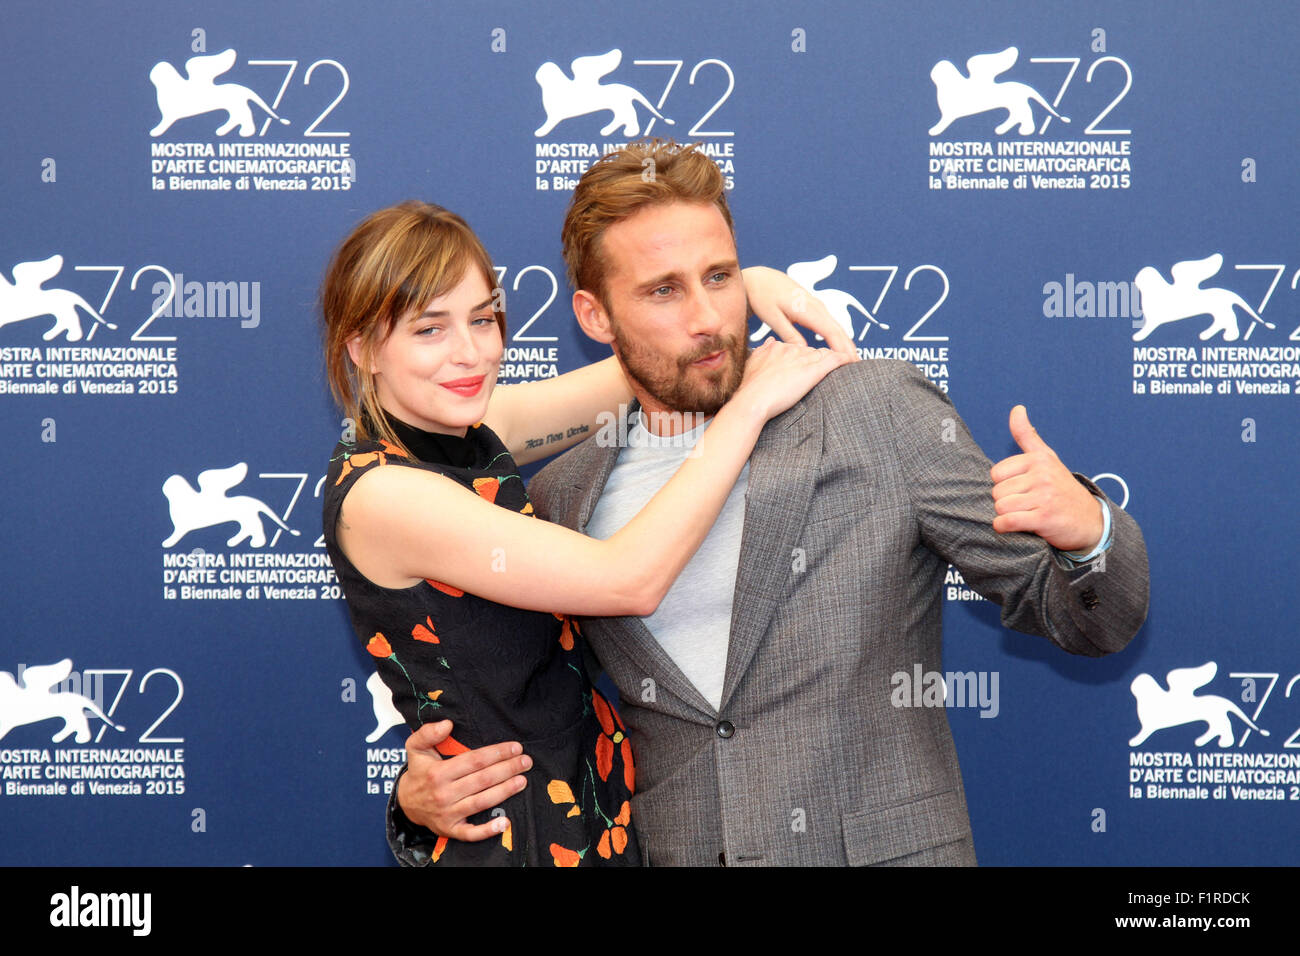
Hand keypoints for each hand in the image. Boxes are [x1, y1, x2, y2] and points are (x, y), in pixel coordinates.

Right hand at [396, 720, 530, 840]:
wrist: (405, 802)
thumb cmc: (418, 771)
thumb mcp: (415, 747)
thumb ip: (428, 732)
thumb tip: (448, 724)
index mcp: (438, 773)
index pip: (474, 761)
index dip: (496, 753)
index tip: (515, 747)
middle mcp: (443, 794)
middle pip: (482, 780)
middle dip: (507, 769)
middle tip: (526, 762)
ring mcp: (447, 814)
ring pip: (481, 802)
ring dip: (505, 792)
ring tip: (523, 781)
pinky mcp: (450, 830)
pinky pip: (471, 833)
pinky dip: (488, 830)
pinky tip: (505, 823)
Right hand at [730, 338, 853, 422]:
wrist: (751, 400)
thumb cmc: (749, 388)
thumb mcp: (753, 362)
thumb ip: (763, 350)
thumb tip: (770, 341)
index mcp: (778, 347)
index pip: (798, 348)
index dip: (805, 358)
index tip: (808, 366)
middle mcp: (791, 349)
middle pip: (813, 351)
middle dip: (821, 359)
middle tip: (830, 367)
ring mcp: (803, 359)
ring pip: (825, 353)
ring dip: (836, 358)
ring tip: (848, 363)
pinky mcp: (812, 370)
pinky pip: (834, 360)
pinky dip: (845, 360)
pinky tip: (853, 362)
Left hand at [742, 265, 858, 356]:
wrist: (761, 279)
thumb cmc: (764, 297)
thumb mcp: (773, 318)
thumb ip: (789, 334)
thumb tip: (804, 350)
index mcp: (808, 309)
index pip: (831, 332)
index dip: (842, 348)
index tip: (849, 362)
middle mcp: (817, 306)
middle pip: (839, 330)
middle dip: (849, 347)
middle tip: (857, 366)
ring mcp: (817, 306)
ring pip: (836, 326)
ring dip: (845, 342)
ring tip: (852, 360)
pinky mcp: (814, 307)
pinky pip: (830, 324)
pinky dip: (838, 336)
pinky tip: (839, 347)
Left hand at [990, 405, 1104, 552]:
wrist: (1090, 521)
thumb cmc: (1062, 489)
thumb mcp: (1047, 458)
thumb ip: (1027, 435)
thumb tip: (1017, 408)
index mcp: (1039, 459)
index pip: (996, 473)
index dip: (1004, 484)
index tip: (1021, 489)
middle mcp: (1042, 475)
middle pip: (997, 491)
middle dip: (1006, 501)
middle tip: (1026, 504)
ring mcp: (1044, 496)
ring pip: (1000, 506)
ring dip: (1006, 516)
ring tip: (1025, 514)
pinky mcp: (1044, 518)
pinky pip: (1007, 521)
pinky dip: (1003, 527)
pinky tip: (1012, 526)